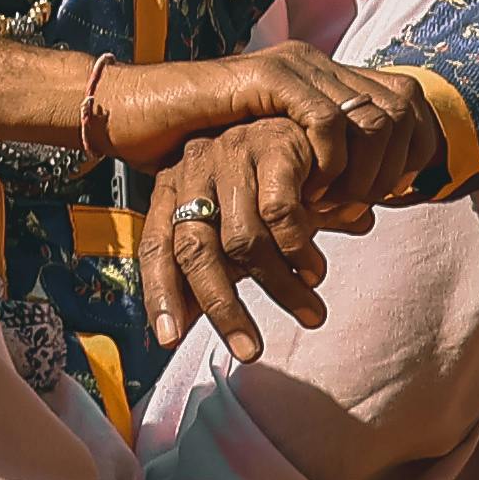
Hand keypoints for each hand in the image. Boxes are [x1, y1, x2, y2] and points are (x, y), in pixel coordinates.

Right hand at [91, 39, 429, 201]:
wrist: (131, 114)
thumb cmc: (194, 150)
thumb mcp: (269, 167)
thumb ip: (318, 184)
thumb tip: (368, 218)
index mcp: (321, 80)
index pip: (404, 109)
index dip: (405, 161)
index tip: (376, 205)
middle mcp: (315, 64)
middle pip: (400, 112)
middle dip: (392, 171)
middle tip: (361, 211)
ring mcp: (293, 64)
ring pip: (372, 118)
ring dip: (365, 172)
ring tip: (340, 207)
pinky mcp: (267, 76)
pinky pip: (328, 118)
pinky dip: (333, 162)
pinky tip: (315, 192)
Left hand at [138, 119, 364, 362]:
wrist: (321, 129)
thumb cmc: (272, 187)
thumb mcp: (237, 228)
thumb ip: (212, 269)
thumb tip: (179, 327)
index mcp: (174, 185)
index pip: (157, 246)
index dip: (160, 294)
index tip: (168, 340)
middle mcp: (194, 165)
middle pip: (195, 249)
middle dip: (223, 307)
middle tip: (251, 349)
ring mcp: (232, 152)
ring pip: (244, 240)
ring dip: (280, 287)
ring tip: (310, 313)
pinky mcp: (273, 146)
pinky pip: (280, 215)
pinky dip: (300, 251)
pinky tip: (316, 270)